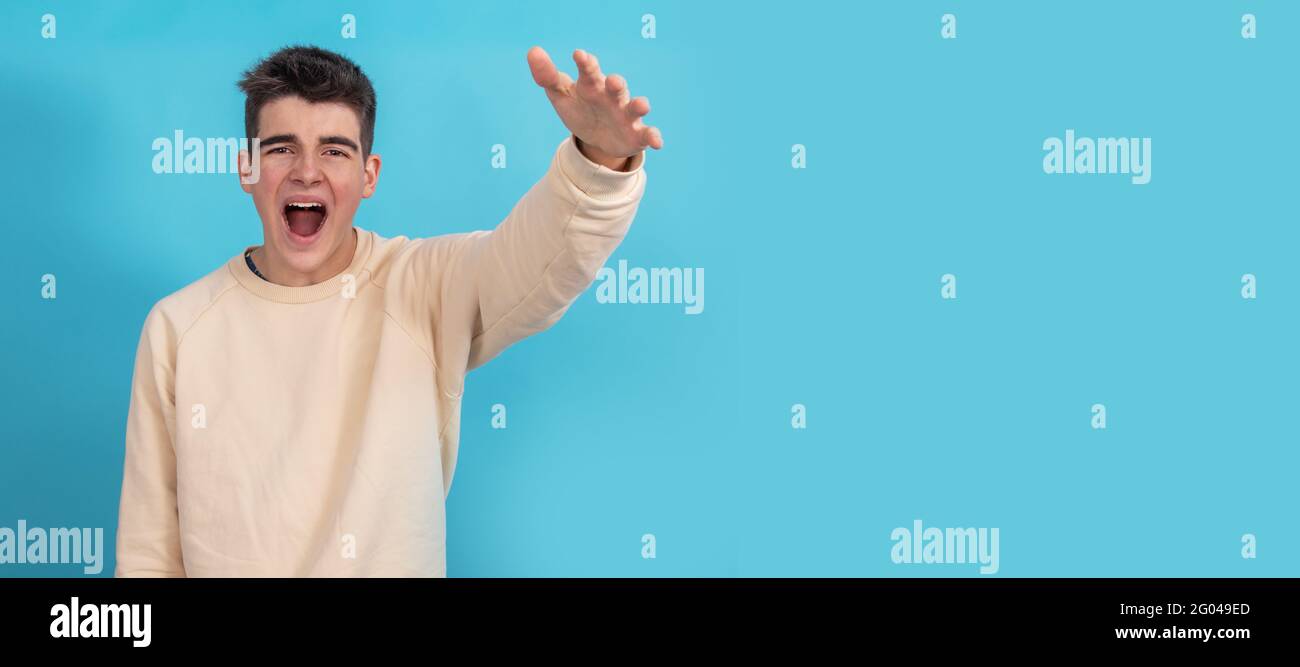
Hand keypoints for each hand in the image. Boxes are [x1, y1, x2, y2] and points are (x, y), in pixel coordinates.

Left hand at [527, 46, 663, 167]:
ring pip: (635, 107)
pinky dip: (653, 136)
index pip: (589, 72)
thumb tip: (533, 51)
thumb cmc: (579, 108)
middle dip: (617, 83)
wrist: (595, 138)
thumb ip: (547, 76)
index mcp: (592, 85)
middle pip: (617, 87)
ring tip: (642, 105)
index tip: (579, 56)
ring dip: (639, 105)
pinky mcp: (636, 134)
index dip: (586, 64)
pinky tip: (657, 142)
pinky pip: (647, 134)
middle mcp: (612, 97)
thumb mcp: (561, 95)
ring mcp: (626, 115)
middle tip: (613, 81)